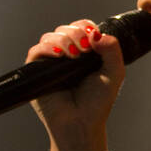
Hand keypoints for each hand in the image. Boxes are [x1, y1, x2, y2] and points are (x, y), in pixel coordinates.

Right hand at [24, 17, 125, 143]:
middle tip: (85, 48)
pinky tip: (60, 55)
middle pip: (64, 29)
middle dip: (75, 33)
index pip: (80, 28)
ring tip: (74, 55)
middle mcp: (66, 56)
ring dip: (63, 40)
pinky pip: (36, 51)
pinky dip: (47, 48)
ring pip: (50, 37)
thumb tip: (98, 33)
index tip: (93, 35)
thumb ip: (113, 50)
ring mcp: (51, 63)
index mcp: (84, 54)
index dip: (85, 27)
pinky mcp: (36, 73)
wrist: (82, 124)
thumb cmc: (96, 104)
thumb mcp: (114, 73)